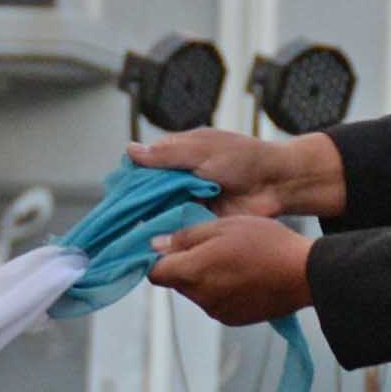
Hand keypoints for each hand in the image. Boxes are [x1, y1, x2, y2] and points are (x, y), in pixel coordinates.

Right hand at [127, 128, 344, 220]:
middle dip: (135, 204)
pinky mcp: (199, 219)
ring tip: (125, 233)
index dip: (130, 178)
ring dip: (147, 219)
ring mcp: (189, 199)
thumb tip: (130, 150)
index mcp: (180, 153)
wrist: (276, 183)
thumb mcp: (202, 150)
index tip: (114, 192)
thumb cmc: (243, 158)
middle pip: (149, 191)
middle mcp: (181, 177)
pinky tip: (149, 241)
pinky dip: (165, 233)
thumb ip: (166, 154)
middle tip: (114, 219)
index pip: (145, 165)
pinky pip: (177, 227)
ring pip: (160, 211)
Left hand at [148, 216, 313, 326]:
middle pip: (177, 282)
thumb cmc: (265, 243)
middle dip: (186, 265)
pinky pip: (215, 303)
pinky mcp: (232, 319)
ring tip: (233, 260)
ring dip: (204, 278)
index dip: (159, 259)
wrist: (303, 274)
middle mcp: (200, 297)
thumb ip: (186, 237)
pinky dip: (221, 290)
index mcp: (193, 273)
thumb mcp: (223, 226)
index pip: (155, 273)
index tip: (173, 245)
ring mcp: (216, 311)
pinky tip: (243, 276)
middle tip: (212, 246)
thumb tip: (156, 245)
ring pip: (196, 292)